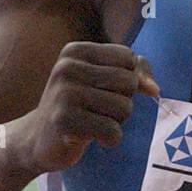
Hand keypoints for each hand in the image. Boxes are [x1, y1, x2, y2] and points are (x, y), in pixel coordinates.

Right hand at [14, 42, 159, 173]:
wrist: (37, 138)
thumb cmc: (77, 106)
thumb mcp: (101, 81)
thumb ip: (135, 73)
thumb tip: (154, 89)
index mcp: (76, 51)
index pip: (129, 58)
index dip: (128, 79)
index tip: (105, 91)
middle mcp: (67, 68)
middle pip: (129, 82)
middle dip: (123, 102)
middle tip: (98, 110)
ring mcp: (64, 94)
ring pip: (124, 108)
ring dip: (116, 122)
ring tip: (92, 122)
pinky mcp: (65, 122)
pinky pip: (113, 131)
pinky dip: (109, 139)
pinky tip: (89, 136)